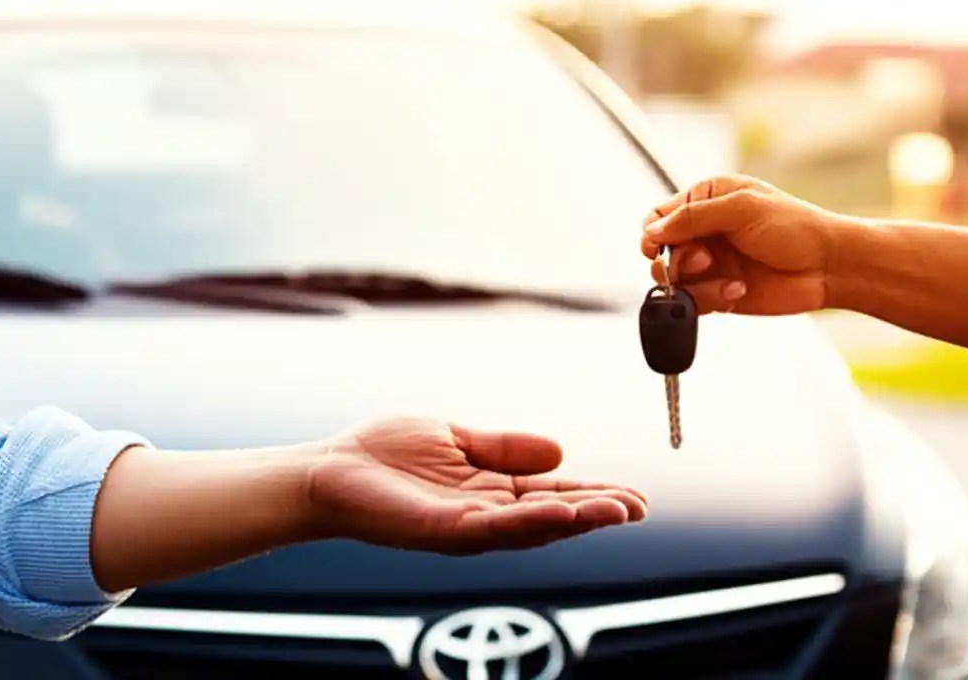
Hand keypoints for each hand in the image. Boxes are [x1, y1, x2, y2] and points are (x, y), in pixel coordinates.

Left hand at [306, 417, 646, 554]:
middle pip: (553, 515)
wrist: (329, 470)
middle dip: (596, 512)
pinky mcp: (443, 531)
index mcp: (491, 490)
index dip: (593, 493)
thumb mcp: (457, 437)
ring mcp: (467, 527)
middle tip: (638, 508)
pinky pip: (494, 527)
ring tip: (616, 511)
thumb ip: (503, 446)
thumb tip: (558, 448)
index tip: (635, 496)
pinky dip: (530, 521)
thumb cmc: (383, 454)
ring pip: (532, 526)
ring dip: (575, 519)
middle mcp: (486, 514)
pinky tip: (562, 512)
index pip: (553, 493)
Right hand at [640, 175, 846, 314]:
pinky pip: (695, 302)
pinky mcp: (719, 291)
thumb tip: (653, 230)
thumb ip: (692, 217)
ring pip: (676, 281)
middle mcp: (705, 232)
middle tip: (705, 260)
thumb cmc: (795, 227)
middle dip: (679, 261)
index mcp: (707, 200)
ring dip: (698, 284)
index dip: (652, 233)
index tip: (655, 248)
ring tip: (728, 281)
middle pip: (662, 252)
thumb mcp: (740, 210)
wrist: (828, 266)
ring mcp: (712, 263)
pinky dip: (712, 299)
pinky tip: (738, 291)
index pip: (659, 215)